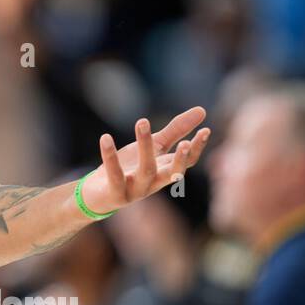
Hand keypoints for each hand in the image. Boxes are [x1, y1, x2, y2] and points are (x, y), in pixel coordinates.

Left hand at [78, 106, 211, 215]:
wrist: (98, 195)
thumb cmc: (130, 168)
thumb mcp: (153, 147)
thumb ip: (176, 131)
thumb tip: (202, 110)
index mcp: (165, 171)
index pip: (188, 163)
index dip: (197, 148)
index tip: (205, 130)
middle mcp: (154, 183)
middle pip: (172, 173)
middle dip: (180, 160)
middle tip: (185, 143)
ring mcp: (136, 190)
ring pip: (145, 170)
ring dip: (145, 146)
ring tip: (142, 121)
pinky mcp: (115, 194)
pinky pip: (115, 175)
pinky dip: (110, 157)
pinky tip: (106, 137)